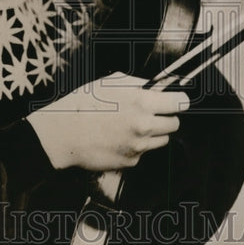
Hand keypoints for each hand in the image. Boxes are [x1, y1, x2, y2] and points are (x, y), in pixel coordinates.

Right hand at [26, 73, 187, 170]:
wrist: (63, 133)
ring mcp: (138, 146)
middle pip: (175, 124)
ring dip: (153, 133)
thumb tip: (161, 86)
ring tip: (131, 126)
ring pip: (162, 140)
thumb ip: (140, 84)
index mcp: (141, 102)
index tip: (176, 100)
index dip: (179, 100)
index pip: (180, 103)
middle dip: (166, 117)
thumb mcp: (112, 82)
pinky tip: (118, 139)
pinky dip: (136, 146)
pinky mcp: (131, 161)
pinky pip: (143, 152)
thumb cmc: (84, 103)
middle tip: (152, 113)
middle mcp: (144, 125)